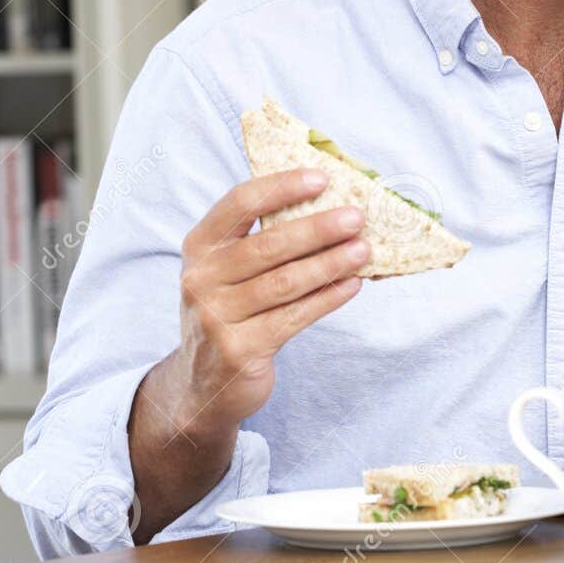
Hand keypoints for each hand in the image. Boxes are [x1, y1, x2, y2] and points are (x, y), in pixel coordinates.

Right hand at [174, 168, 367, 437]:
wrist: (205, 383)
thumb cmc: (231, 311)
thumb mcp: (229, 271)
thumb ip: (262, 239)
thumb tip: (330, 205)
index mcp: (200, 246)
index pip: (240, 203)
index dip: (281, 187)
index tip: (321, 179)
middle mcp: (201, 278)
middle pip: (268, 245)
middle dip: (318, 228)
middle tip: (356, 217)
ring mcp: (216, 317)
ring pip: (285, 282)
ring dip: (330, 263)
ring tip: (364, 250)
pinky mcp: (239, 350)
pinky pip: (294, 317)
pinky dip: (327, 298)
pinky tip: (353, 285)